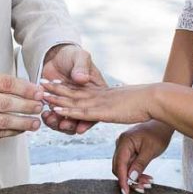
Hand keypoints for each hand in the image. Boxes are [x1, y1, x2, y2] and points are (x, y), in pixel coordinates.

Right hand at [0, 67, 43, 144]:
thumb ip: (0, 82)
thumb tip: (31, 89)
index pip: (5, 83)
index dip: (26, 89)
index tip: (39, 92)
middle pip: (5, 103)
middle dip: (27, 106)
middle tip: (39, 107)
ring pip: (1, 121)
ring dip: (22, 122)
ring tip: (35, 122)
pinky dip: (10, 132)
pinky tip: (20, 129)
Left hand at [40, 44, 106, 134]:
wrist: (54, 56)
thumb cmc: (71, 55)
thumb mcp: (79, 56)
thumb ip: (81, 67)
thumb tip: (82, 78)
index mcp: (95, 91)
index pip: (95, 110)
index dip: (89, 122)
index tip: (80, 127)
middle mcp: (84, 101)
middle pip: (80, 120)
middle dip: (71, 124)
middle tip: (61, 123)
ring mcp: (70, 104)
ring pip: (67, 121)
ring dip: (59, 123)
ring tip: (50, 117)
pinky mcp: (58, 105)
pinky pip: (56, 117)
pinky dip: (51, 118)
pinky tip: (45, 113)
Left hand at [40, 80, 156, 124]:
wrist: (153, 97)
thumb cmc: (142, 100)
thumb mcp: (123, 99)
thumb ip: (111, 100)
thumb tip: (104, 103)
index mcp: (102, 91)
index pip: (80, 88)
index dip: (65, 85)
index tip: (52, 82)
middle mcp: (98, 95)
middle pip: (73, 92)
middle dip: (55, 89)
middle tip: (40, 85)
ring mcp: (99, 102)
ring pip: (73, 101)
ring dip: (56, 99)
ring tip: (41, 96)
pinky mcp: (102, 111)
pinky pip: (81, 111)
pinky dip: (67, 110)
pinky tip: (56, 110)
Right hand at [112, 120, 172, 193]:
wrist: (163, 124)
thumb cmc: (158, 134)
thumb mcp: (150, 150)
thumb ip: (139, 164)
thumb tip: (131, 178)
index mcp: (124, 142)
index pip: (119, 164)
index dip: (122, 180)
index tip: (126, 192)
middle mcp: (121, 144)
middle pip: (120, 168)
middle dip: (130, 180)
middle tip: (143, 189)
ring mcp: (124, 147)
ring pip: (125, 168)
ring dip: (135, 178)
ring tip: (148, 184)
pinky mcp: (129, 150)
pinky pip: (130, 164)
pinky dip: (137, 172)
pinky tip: (147, 178)